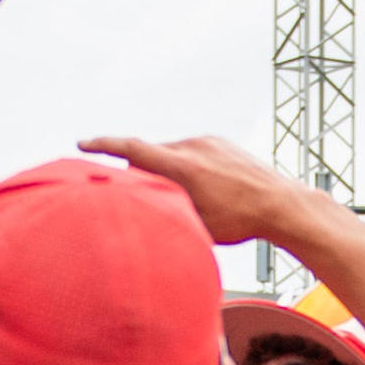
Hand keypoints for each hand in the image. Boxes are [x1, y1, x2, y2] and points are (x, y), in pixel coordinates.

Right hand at [80, 132, 328, 248]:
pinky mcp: (220, 141)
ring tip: (191, 197)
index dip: (105, 145)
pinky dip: (188, 166)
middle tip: (147, 195)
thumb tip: (142, 215)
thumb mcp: (195, 224)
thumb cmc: (239, 222)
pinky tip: (207, 188)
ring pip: (173, 153)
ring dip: (170, 171)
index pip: (134, 149)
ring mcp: (208, 140)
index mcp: (183, 167)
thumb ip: (165, 211)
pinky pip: (192, 150)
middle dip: (144, 172)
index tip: (83, 142)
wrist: (282, 203)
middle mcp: (193, 146)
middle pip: (152, 154)